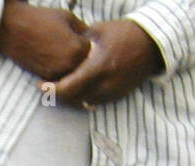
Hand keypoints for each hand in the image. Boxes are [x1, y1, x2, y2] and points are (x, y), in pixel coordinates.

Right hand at [0, 0, 89, 80]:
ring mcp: (55, 73)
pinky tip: (51, 56)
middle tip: (70, 44)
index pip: (93, 50)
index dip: (88, 42)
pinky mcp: (43, 76)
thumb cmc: (41, 19)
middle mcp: (67, 65)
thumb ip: (82, 31)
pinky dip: (58, 68)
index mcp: (77, 49)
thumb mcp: (69, 18)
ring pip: (70, 72)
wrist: (14, 29)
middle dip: (80, 55)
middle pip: (83, 64)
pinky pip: (58, 75)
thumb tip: (90, 39)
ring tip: (59, 49)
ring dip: (69, 64)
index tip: (80, 36)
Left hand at [46, 20, 163, 106]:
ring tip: (61, 87)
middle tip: (47, 87)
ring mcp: (112, 92)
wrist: (154, 43)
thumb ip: (76, 44)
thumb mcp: (97, 32)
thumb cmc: (123, 33)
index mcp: (98, 67)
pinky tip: (77, 89)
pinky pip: (94, 102)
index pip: (66, 89)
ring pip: (82, 104)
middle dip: (56, 95)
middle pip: (71, 100)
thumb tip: (56, 50)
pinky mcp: (118, 96)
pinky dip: (83, 98)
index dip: (50, 90)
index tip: (40, 85)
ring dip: (70, 98)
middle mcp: (105, 85)